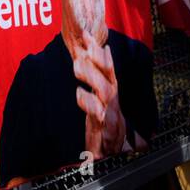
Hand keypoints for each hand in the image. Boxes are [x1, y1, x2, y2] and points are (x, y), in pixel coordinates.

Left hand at [76, 32, 125, 157]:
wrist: (109, 155)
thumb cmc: (100, 124)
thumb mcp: (94, 99)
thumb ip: (91, 79)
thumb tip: (85, 55)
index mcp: (110, 90)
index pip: (106, 67)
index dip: (98, 50)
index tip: (87, 34)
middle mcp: (113, 100)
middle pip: (109, 75)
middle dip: (98, 58)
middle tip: (85, 43)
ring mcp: (110, 114)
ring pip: (105, 91)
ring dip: (91, 76)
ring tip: (76, 65)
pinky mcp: (105, 129)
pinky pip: (99, 114)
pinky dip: (89, 103)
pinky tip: (79, 94)